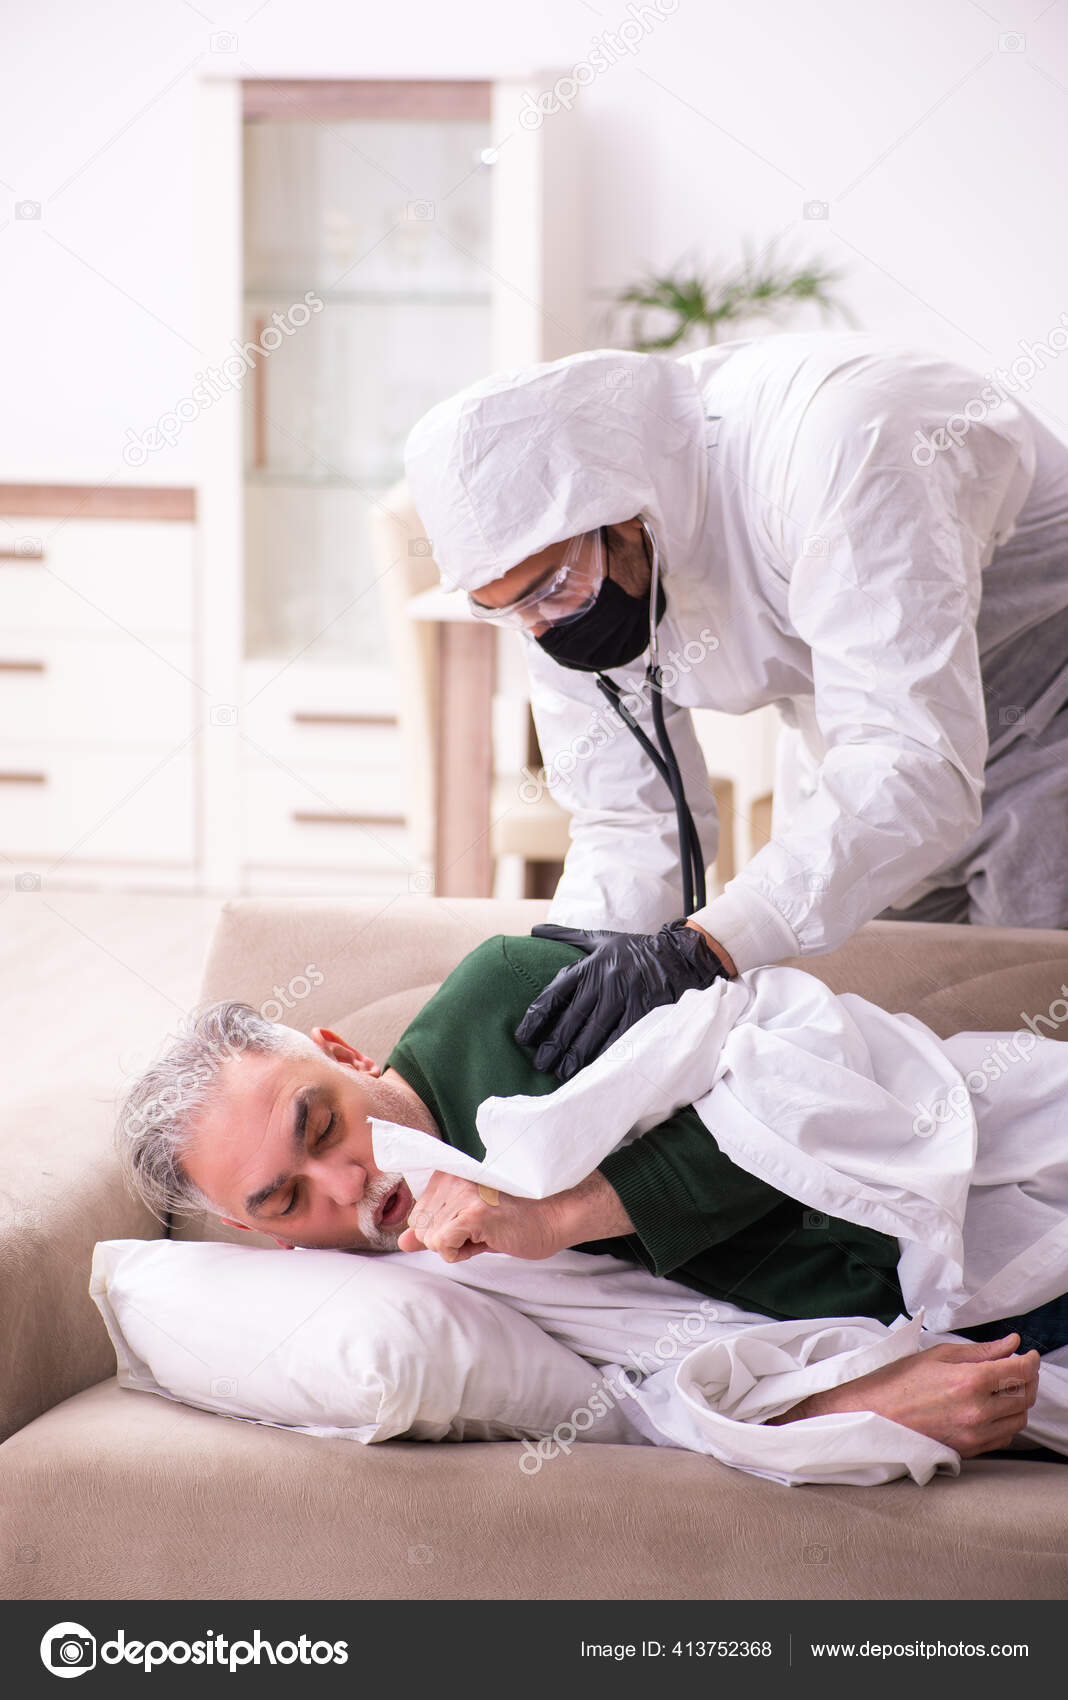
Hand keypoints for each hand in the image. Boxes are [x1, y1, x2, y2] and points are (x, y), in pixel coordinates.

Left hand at [396, 1171, 566, 1263]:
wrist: (552, 1218)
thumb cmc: (514, 1221)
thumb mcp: (466, 1224)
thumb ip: (433, 1231)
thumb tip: (403, 1241)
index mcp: (447, 1175)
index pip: (418, 1218)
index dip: (444, 1232)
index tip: (472, 1224)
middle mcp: (451, 1178)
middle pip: (422, 1230)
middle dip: (449, 1241)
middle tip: (481, 1230)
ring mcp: (461, 1193)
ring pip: (430, 1240)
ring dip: (457, 1247)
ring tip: (486, 1232)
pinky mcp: (472, 1213)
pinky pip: (442, 1246)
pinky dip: (460, 1253)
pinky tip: (485, 1239)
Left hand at [514, 919, 731, 1079]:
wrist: (681, 954)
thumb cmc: (635, 950)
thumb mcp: (601, 939)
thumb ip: (566, 936)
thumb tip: (534, 930)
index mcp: (591, 964)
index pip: (555, 993)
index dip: (536, 1017)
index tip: (522, 1037)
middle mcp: (605, 979)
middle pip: (573, 1018)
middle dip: (554, 1045)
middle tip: (541, 1065)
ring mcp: (627, 996)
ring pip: (595, 1032)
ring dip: (577, 1057)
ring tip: (562, 1074)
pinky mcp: (646, 1010)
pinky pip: (622, 1038)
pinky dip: (607, 1056)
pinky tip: (595, 1071)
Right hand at [769, 1333, 1040, 1456]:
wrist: (872, 1414)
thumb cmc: (899, 1380)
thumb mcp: (939, 1355)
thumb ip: (981, 1351)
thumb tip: (1011, 1344)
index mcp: (970, 1381)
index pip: (1020, 1372)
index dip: (1029, 1361)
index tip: (1027, 1355)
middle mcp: (978, 1411)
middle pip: (1025, 1396)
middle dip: (1027, 1380)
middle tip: (1016, 1369)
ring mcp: (975, 1435)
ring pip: (1018, 1420)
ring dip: (1018, 1402)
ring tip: (1002, 1389)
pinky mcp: (969, 1451)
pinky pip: (1003, 1438)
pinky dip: (1005, 1422)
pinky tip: (991, 1409)